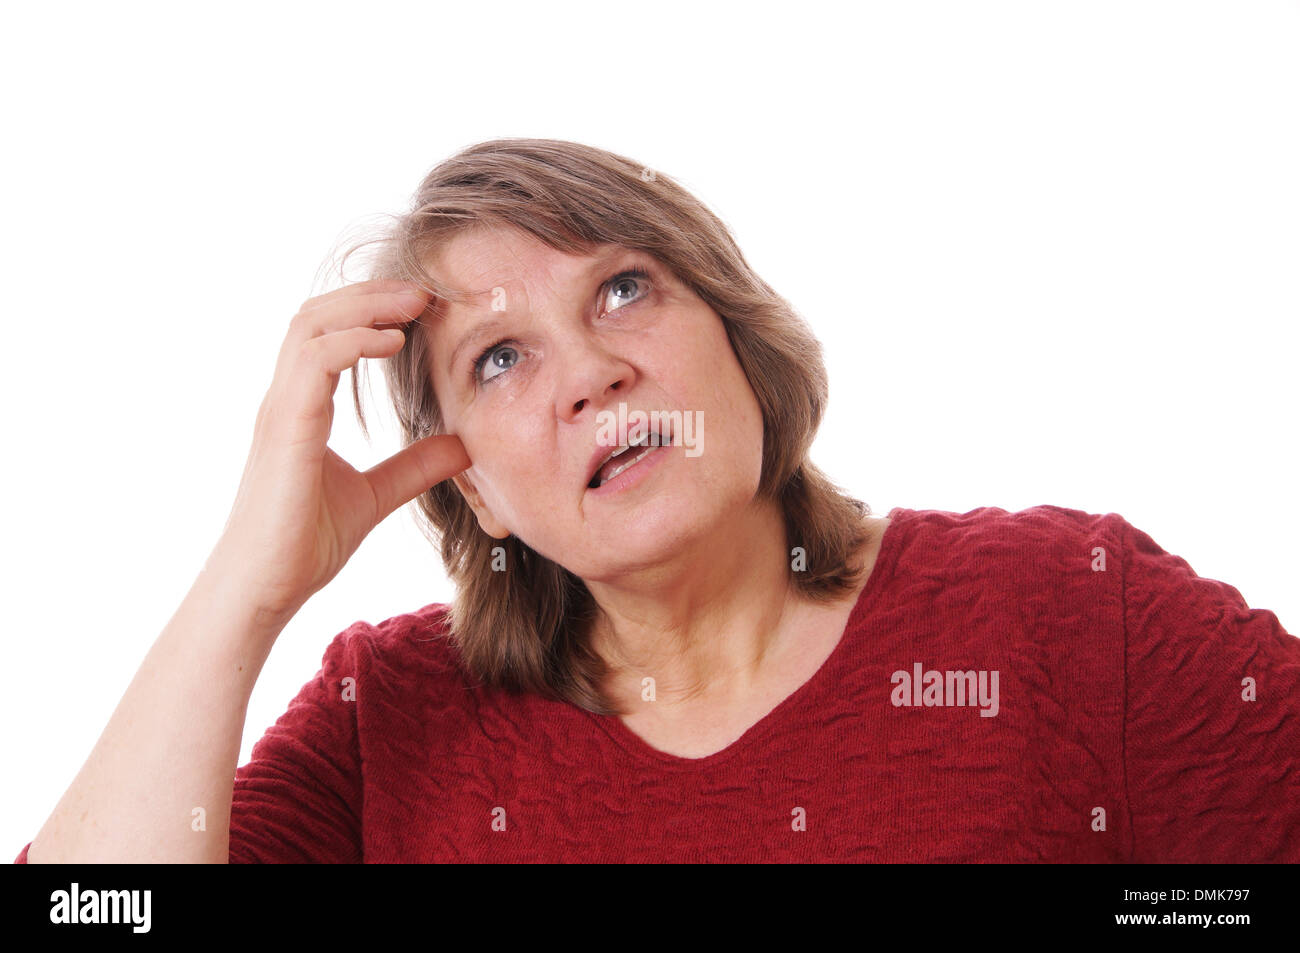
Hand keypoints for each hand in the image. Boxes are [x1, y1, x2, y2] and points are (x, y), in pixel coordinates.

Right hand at [207, 279, 469, 625]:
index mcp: (301, 408)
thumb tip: (462, 445)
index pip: (328, 335)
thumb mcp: (376, 495)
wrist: (264, 588)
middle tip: (424, 290)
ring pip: (311, 325)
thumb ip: (414, 466)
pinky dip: (353, 342)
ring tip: (414, 304)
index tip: (422, 307)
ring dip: (364, 305)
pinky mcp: (285, 429)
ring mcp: (280, 411)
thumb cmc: (303, 544)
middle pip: (316, 315)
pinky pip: (314, 362)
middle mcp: (285, 400)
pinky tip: (392, 341)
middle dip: (370, 294)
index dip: (370, 312)